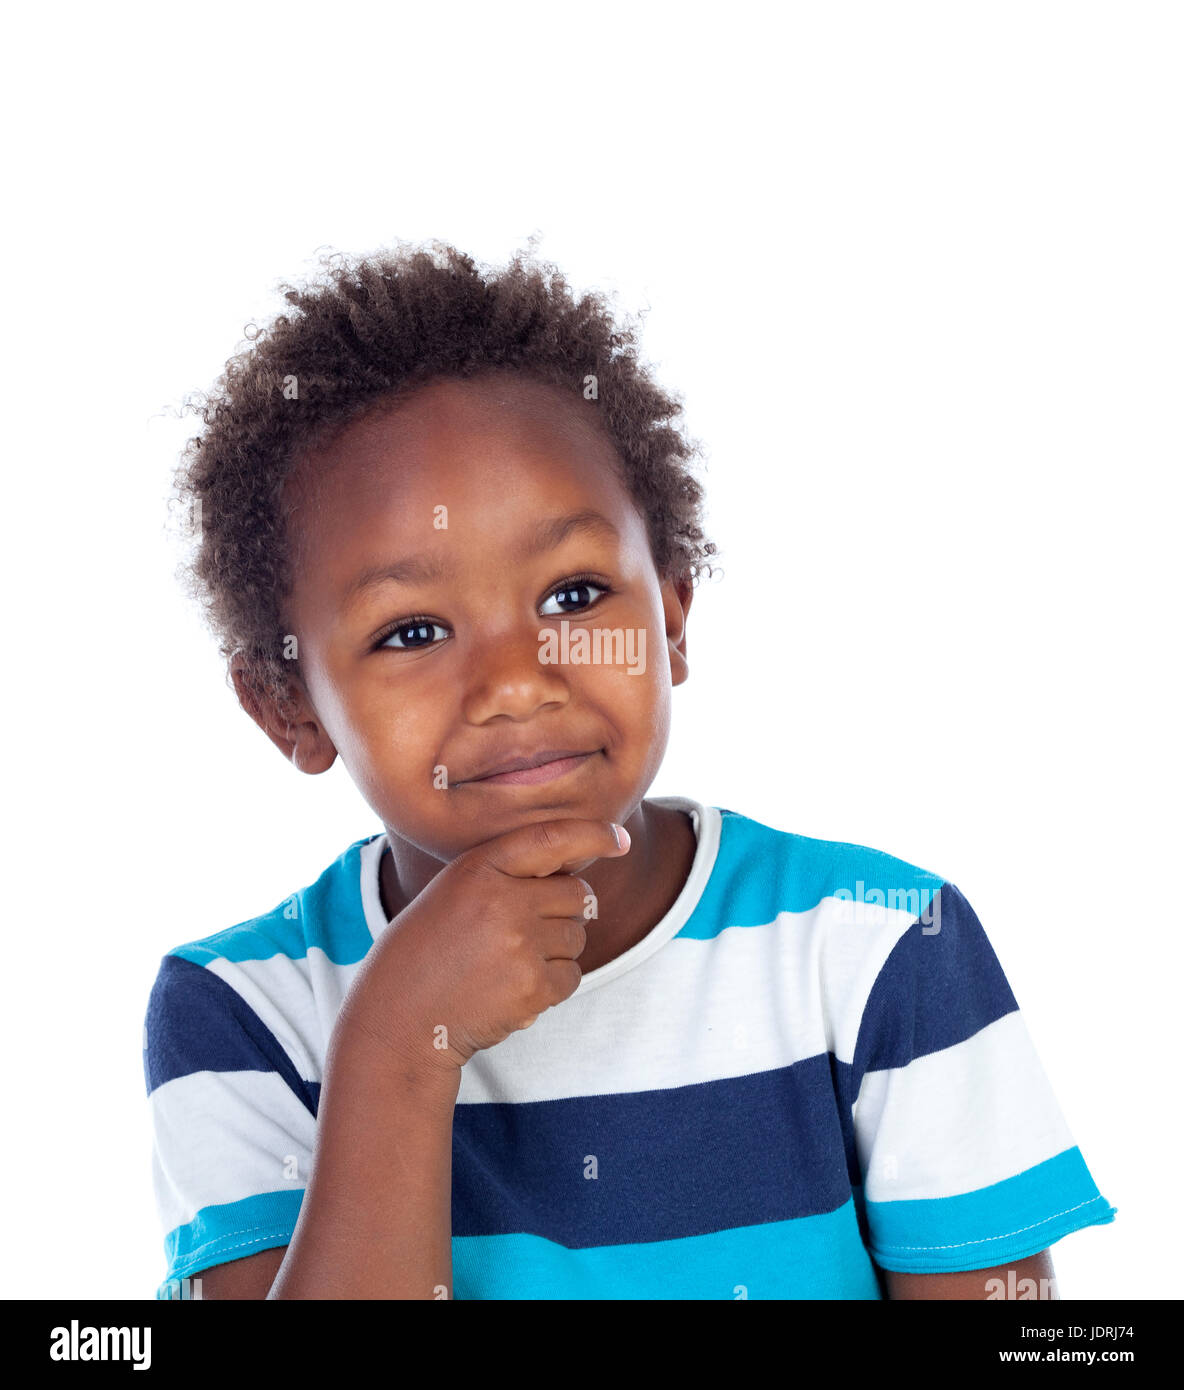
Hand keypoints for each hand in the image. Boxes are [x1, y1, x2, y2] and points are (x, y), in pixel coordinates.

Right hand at [338, 818, 630, 1076]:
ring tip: (505, 965)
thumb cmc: (425, 953)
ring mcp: (520, 944)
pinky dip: (552, 985)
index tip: (618, 838)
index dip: (592, 835)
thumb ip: (506, 876)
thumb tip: (578, 874)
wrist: (399, 1020)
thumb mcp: (453, 893)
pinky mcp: (532, 986)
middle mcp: (503, 900)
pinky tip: (511, 990)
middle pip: (577, 895)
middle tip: (523, 934)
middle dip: (565, 912)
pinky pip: (571, 976)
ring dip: (555, 951)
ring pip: (576, 937)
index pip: (552, 838)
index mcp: (479, 868)